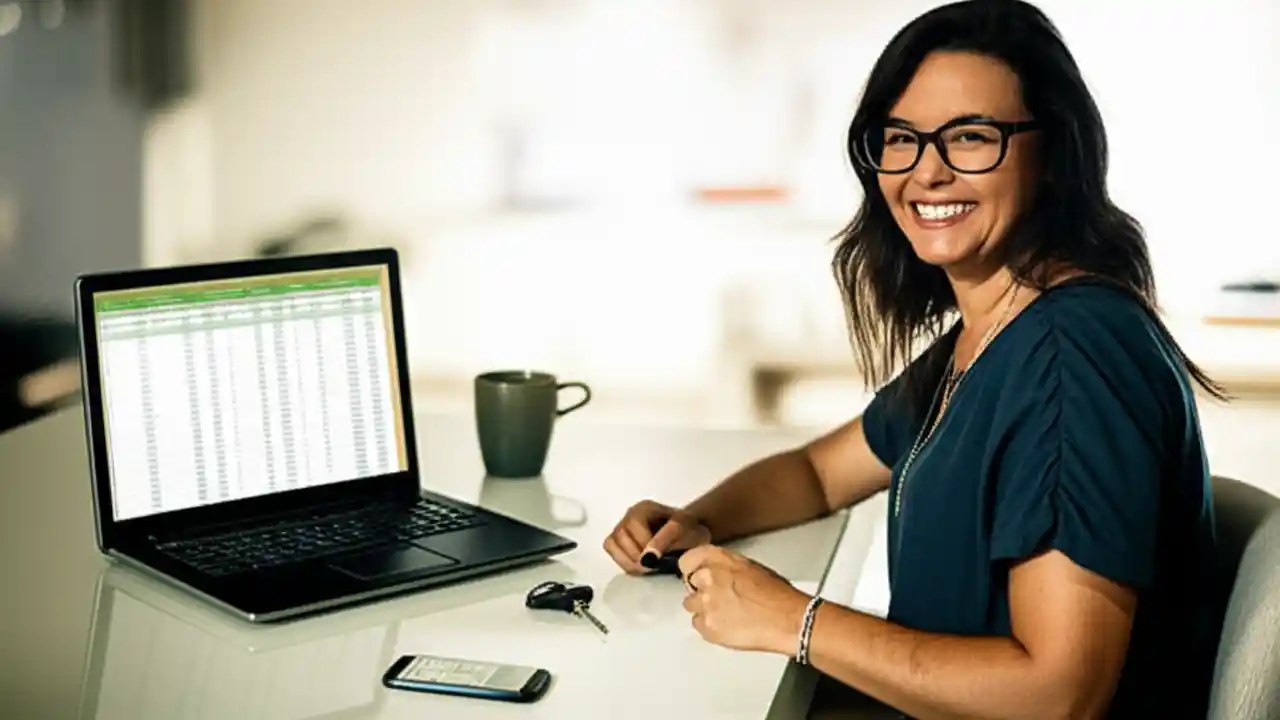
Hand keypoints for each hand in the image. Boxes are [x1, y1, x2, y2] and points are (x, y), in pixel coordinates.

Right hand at [604, 500, 711, 574]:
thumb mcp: (683, 529)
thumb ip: (665, 539)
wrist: (691, 534)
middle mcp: (630, 515)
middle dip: (635, 555)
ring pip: (612, 544)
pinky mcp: (619, 542)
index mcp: (645, 508)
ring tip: (646, 568)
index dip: (644, 543)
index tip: (655, 560)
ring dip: (628, 560)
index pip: (635, 524)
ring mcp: (622, 528)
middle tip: (652, 567)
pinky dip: (622, 562)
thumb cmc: (687, 530)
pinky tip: (639, 567)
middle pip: (620, 534)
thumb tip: (647, 557)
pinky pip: (611, 550)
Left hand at [679, 545, 809, 653]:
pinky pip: (699, 625)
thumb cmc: (777, 595)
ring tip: (728, 613)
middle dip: (702, 591)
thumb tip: (715, 573)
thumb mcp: (749, 567)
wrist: (788, 620)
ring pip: (692, 606)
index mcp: (719, 558)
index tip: (696, 576)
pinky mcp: (707, 626)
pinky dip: (710, 627)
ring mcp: (706, 602)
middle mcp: (708, 577)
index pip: (687, 560)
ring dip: (705, 609)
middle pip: (689, 584)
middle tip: (722, 598)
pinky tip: (729, 624)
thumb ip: (725, 567)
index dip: (693, 570)